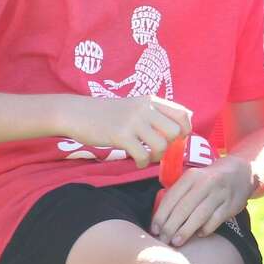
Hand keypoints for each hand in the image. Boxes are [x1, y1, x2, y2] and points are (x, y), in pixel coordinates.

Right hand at [64, 95, 190, 167]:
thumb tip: (180, 130)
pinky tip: (137, 162)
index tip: (178, 139)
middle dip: (171, 145)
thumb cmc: (108, 113)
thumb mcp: (135, 106)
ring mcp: (132, 121)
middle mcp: (144, 108)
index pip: (182, 113)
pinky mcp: (120, 135)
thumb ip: (155, 114)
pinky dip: (142, 163)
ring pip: (161, 145)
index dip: (186, 129)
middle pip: (175, 131)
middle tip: (159, 150)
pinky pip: (142, 155)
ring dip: (156, 156)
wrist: (77, 113)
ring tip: (147, 157)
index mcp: (150, 100)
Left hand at [151, 154, 253, 246]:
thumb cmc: (209, 180)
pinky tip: (199, 234)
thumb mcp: (193, 179)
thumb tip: (159, 220)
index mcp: (191, 177)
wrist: (240, 172)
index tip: (154, 230)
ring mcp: (219, 194)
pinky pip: (216, 220)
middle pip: (183, 208)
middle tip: (163, 240)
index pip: (171, 198)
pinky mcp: (231, 205)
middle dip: (171, 227)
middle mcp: (205, 183)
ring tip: (176, 242)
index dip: (161, 215)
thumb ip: (178, 194)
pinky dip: (206, 229)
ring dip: (186, 231)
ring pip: (199, 215)